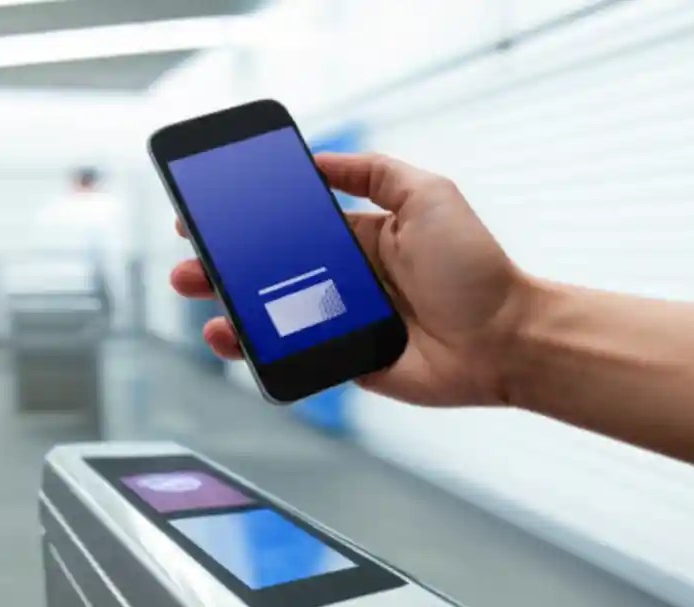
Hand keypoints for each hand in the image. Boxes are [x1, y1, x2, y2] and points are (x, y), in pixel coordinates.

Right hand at [169, 152, 529, 406]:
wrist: (504, 339)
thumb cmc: (475, 268)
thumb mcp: (428, 195)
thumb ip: (373, 173)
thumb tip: (319, 158)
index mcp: (360, 236)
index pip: (290, 225)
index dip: (248, 221)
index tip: (210, 212)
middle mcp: (346, 277)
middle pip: (269, 270)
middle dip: (222, 264)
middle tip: (189, 261)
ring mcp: (341, 320)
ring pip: (270, 313)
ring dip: (227, 305)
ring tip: (198, 297)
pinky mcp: (344, 360)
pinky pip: (291, 354)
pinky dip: (255, 348)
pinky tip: (230, 337)